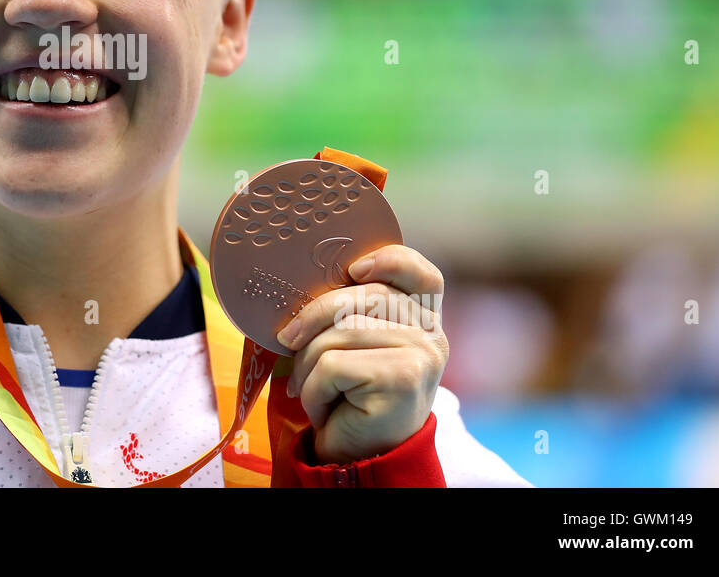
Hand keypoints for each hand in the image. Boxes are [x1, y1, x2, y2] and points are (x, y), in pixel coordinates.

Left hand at [275, 244, 448, 464]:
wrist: (361, 459)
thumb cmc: (350, 396)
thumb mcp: (353, 346)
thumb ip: (349, 312)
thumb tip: (302, 284)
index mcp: (423, 319)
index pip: (421, 274)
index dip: (390, 259)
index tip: (355, 269)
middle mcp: (431, 334)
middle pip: (359, 296)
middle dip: (311, 319)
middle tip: (287, 342)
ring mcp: (422, 354)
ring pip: (338, 333)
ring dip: (308, 365)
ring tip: (309, 386)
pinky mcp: (402, 378)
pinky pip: (332, 365)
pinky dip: (313, 388)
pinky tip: (323, 407)